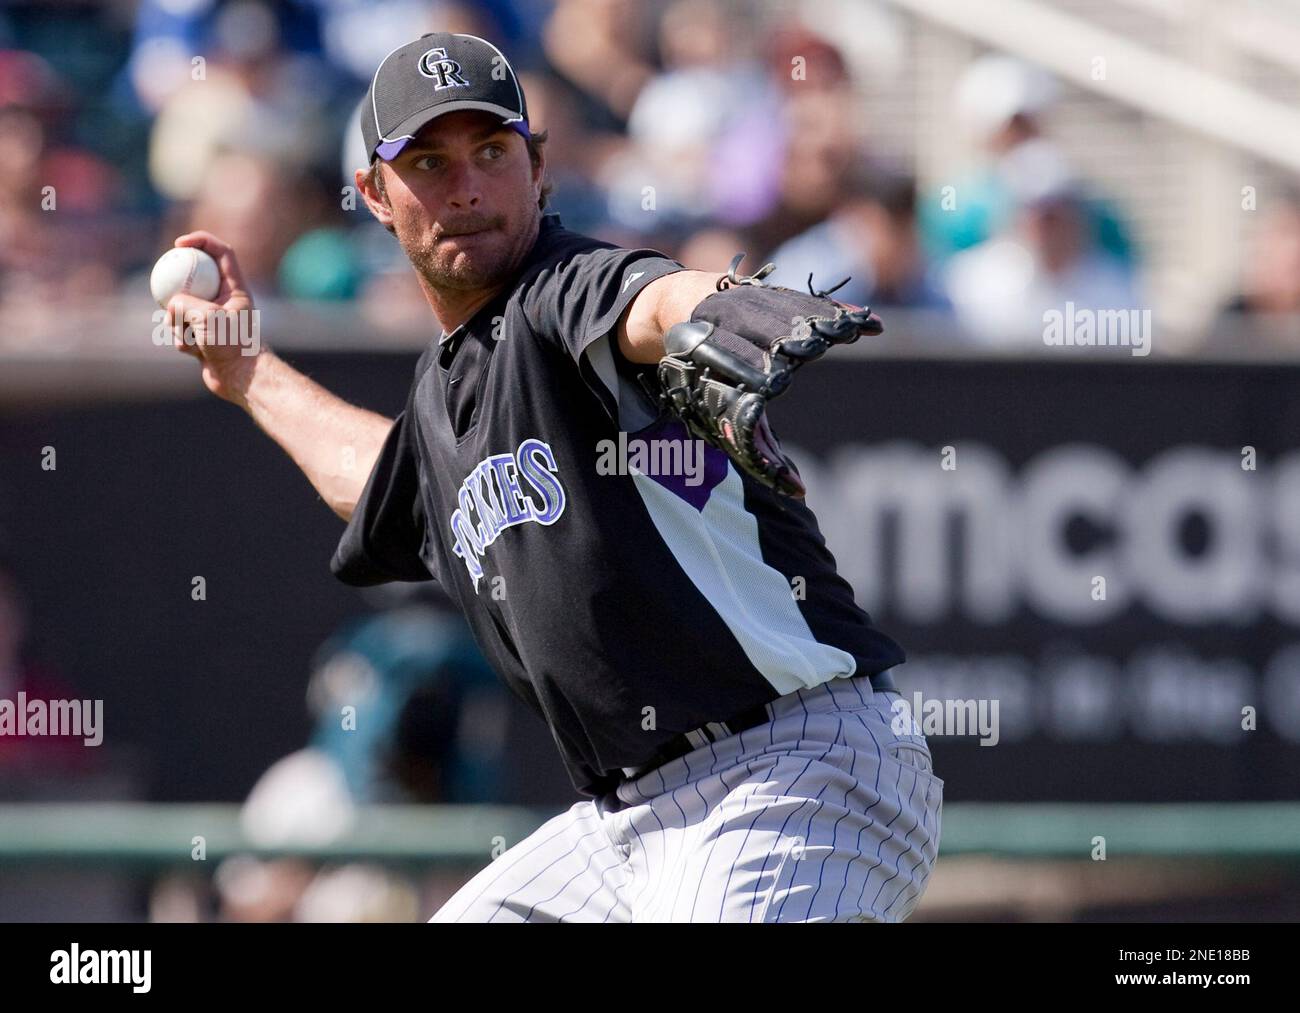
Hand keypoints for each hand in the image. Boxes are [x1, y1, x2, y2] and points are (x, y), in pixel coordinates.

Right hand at [164, 231, 263, 406]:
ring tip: (189, 337)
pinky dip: (181, 339)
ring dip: (177, 322)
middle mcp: (225, 300)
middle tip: (163, 286)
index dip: (201, 241)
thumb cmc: (232, 346)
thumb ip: (185, 303)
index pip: (221, 252)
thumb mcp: (207, 318)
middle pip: (194, 277)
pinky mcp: (201, 335)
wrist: (240, 379)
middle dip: (177, 286)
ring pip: (181, 306)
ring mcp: (211, 317)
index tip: (179, 244)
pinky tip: (193, 352)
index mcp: (235, 289)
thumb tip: (170, 301)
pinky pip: (180, 329)